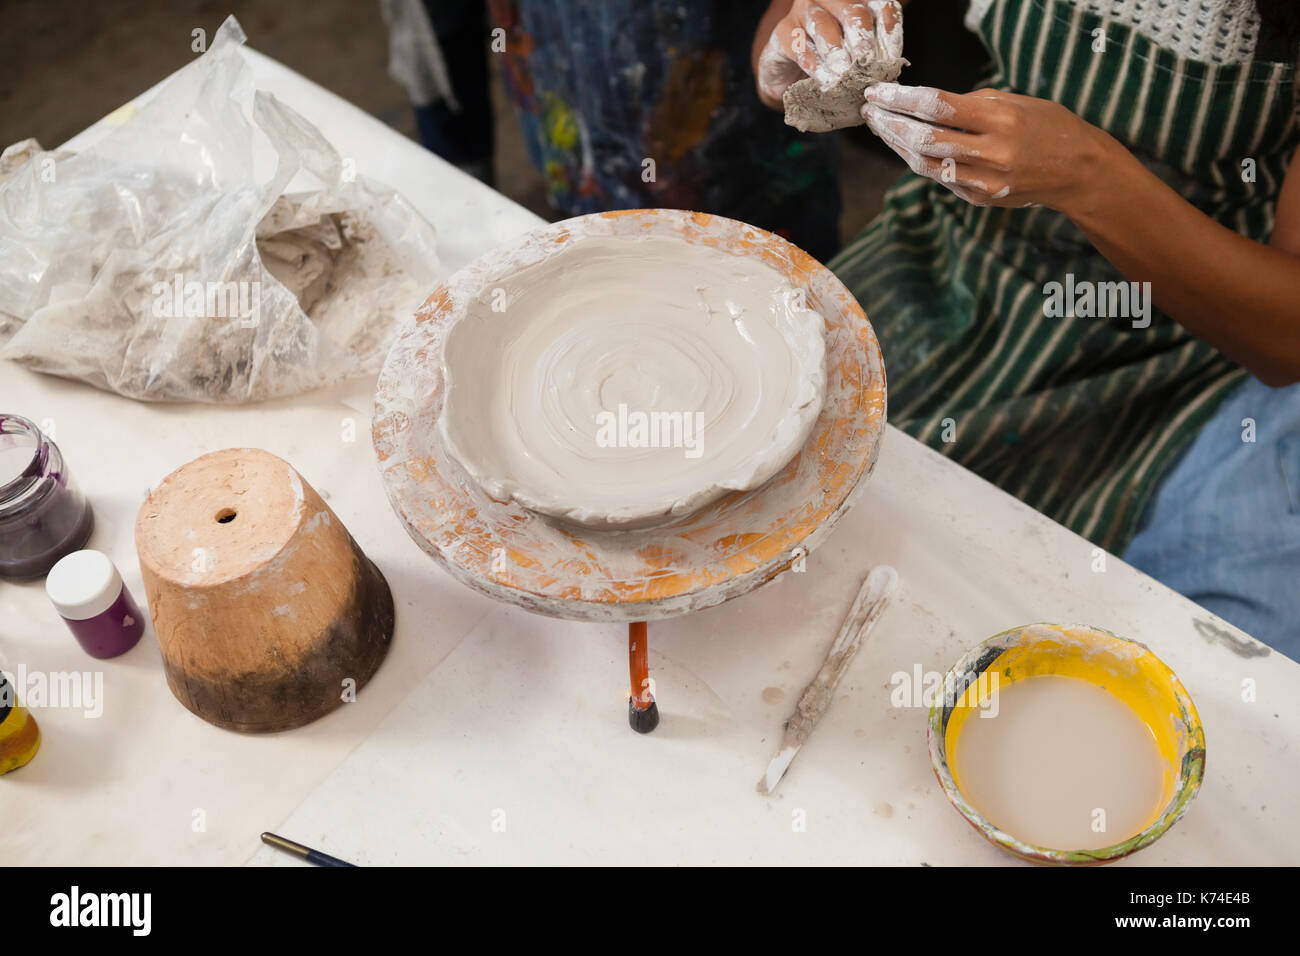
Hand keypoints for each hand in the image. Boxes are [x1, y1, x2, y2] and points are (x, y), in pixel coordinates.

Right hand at [756, 0, 903, 108]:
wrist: (789, 78)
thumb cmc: (829, 66)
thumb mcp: (855, 60)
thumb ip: (872, 60)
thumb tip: (890, 75)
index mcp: (857, 2)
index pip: (880, 6)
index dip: (889, 31)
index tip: (893, 59)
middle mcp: (831, 0)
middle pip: (853, 13)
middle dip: (863, 42)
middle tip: (868, 66)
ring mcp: (805, 12)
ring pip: (824, 26)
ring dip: (837, 52)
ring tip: (845, 75)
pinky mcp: (784, 32)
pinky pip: (800, 46)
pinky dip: (815, 66)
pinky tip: (825, 82)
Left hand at [861, 83, 1111, 210]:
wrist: (1080, 171)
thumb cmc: (1049, 127)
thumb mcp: (1016, 103)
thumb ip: (973, 105)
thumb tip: (927, 104)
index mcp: (1000, 120)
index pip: (938, 106)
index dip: (902, 99)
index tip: (878, 92)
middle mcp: (991, 152)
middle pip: (924, 138)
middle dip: (890, 124)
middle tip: (870, 112)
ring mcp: (984, 180)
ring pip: (926, 164)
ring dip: (897, 145)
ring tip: (881, 128)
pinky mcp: (981, 198)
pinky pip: (941, 178)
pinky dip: (920, 162)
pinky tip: (906, 148)